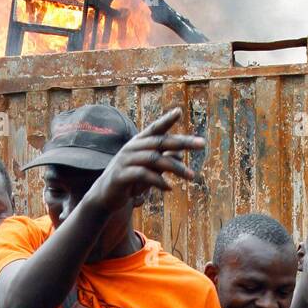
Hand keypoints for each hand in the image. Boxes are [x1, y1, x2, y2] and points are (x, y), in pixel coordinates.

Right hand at [89, 108, 203, 214]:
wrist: (105, 196)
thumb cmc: (129, 180)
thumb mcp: (147, 169)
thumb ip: (161, 161)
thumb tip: (179, 156)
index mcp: (139, 143)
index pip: (155, 129)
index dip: (166, 120)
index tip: (179, 111)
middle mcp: (132, 148)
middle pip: (160, 142)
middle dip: (183, 142)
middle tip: (202, 144)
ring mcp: (125, 161)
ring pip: (155, 159)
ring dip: (176, 168)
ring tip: (191, 176)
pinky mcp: (121, 176)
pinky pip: (143, 175)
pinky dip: (158, 181)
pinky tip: (169, 188)